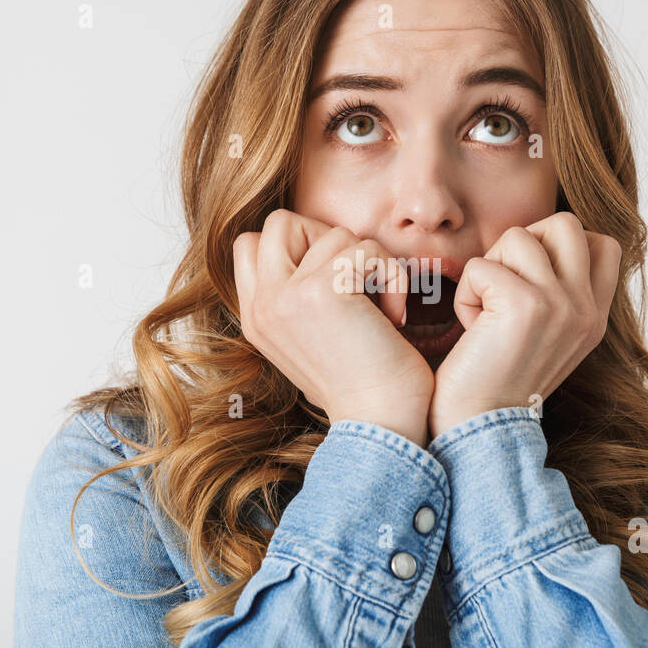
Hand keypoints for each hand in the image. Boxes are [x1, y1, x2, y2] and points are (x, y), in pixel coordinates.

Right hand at [233, 209, 434, 447]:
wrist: (380, 425)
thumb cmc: (361, 383)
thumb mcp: (308, 339)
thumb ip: (295, 297)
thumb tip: (316, 247)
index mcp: (255, 317)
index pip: (252, 243)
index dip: (297, 246)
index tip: (333, 282)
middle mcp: (262, 305)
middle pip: (281, 222)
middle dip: (328, 240)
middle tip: (354, 281)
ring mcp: (287, 296)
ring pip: (336, 233)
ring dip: (372, 265)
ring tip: (381, 310)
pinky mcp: (323, 291)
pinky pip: (367, 248)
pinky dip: (393, 276)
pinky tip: (395, 316)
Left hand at [428, 212, 621, 439]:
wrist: (480, 431)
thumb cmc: (497, 382)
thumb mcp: (548, 337)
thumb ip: (559, 294)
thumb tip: (540, 242)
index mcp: (596, 317)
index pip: (603, 244)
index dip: (558, 245)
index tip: (528, 278)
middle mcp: (586, 309)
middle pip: (565, 224)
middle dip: (523, 242)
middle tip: (503, 284)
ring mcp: (561, 306)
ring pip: (519, 236)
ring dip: (489, 268)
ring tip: (484, 310)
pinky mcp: (525, 306)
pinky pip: (482, 266)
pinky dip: (466, 293)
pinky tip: (471, 327)